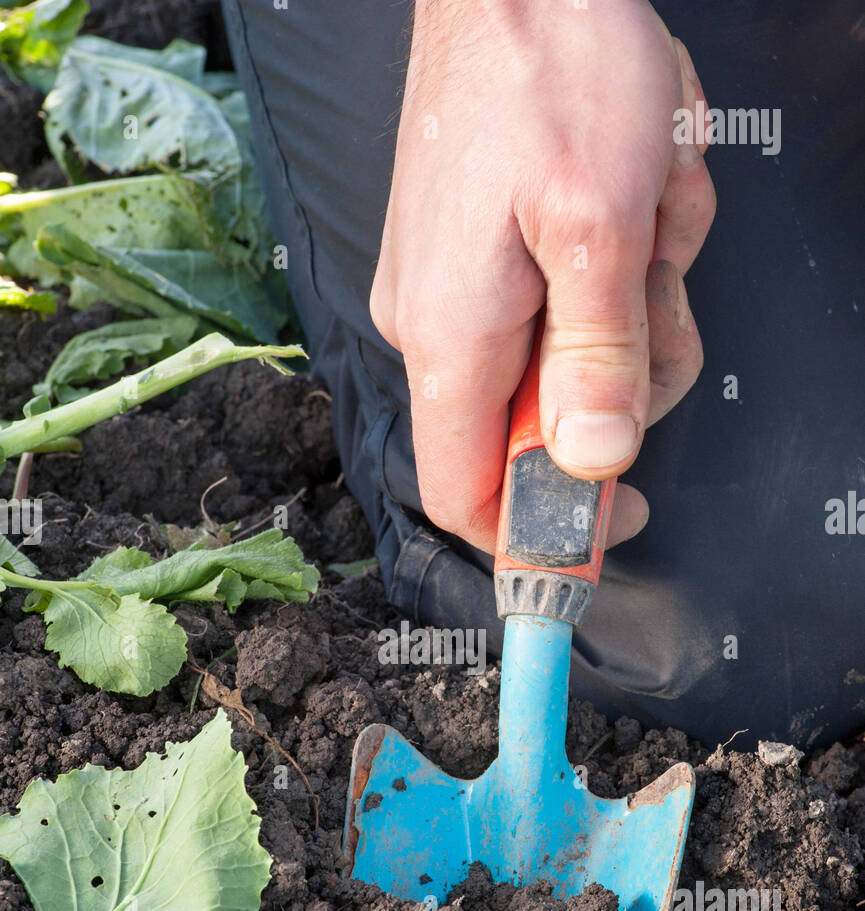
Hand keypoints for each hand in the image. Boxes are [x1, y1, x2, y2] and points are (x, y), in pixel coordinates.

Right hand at [371, 0, 714, 552]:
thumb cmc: (550, 65)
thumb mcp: (607, 220)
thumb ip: (599, 356)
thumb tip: (592, 462)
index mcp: (450, 336)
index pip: (468, 496)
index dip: (540, 533)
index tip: (611, 528)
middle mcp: (434, 327)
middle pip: (537, 431)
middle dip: (623, 379)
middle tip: (658, 297)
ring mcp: (453, 294)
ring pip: (562, 369)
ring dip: (632, 310)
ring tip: (644, 219)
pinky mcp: (477, 263)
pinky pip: (558, 311)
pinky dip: (613, 273)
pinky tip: (625, 205)